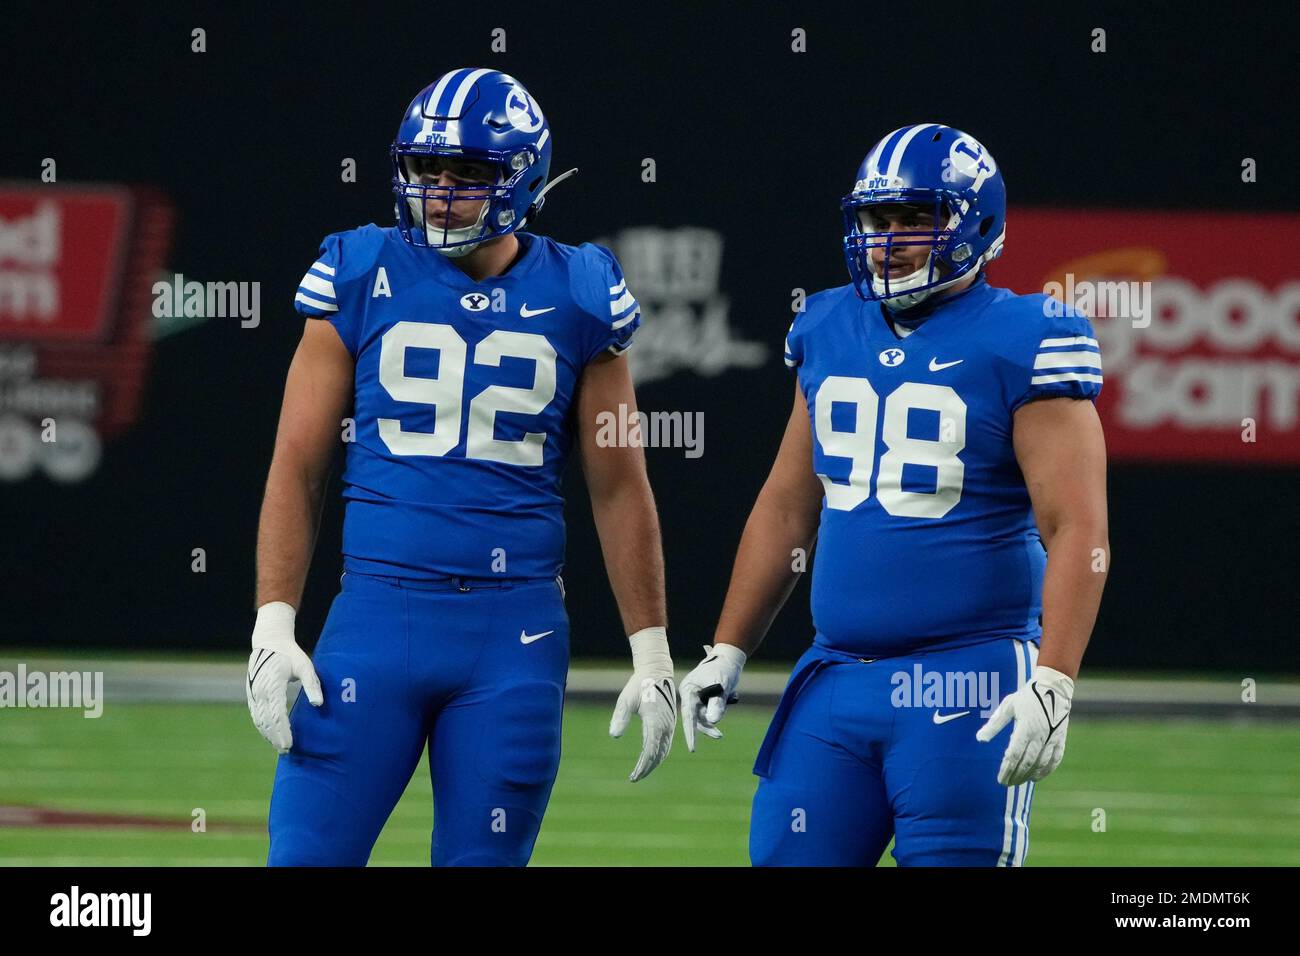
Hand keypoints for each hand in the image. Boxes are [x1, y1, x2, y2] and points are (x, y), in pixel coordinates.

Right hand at [246, 602, 322, 752]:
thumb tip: (318, 704)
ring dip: (268, 735)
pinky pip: (255, 715)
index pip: (277, 715)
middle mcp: (260, 692)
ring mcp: (253, 693)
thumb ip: (312, 684)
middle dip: (275, 737)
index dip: (283, 731)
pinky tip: (270, 735)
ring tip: (279, 747)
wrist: (269, 641)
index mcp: (273, 686)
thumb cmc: (290, 654)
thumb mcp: (305, 666)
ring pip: (258, 720)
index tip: (290, 744)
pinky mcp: (251, 694)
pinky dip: (262, 727)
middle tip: (286, 750)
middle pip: (266, 721)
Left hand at [609, 627, 675, 781]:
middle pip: (659, 755)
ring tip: (641, 772)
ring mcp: (670, 725)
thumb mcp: (626, 700)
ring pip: (664, 751)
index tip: (633, 776)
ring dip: (653, 764)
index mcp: (656, 722)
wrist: (656, 672)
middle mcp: (666, 726)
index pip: (650, 751)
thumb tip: (614, 736)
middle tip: (634, 778)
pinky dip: (659, 755)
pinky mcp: (670, 723)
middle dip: (647, 769)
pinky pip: (666, 744)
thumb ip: (620, 717)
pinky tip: (650, 759)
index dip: (642, 766)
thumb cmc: (638, 685)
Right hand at [678, 643, 745, 750]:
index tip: (693, 748)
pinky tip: (730, 696)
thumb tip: (713, 722)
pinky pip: (711, 710)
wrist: (730, 657)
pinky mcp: (705, 697)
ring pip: (705, 715)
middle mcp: (690, 694)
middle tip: (719, 736)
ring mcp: (697, 696)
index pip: (688, 715)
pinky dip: (720, 708)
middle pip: (696, 718)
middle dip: (708, 727)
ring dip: (717, 715)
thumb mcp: (722, 686)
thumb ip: (716, 704)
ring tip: (727, 708)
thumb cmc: (724, 669)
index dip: (691, 733)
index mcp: (688, 689)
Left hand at [976, 665, 1073, 785]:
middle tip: (1007, 784)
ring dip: (1029, 775)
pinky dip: (1046, 771)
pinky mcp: (1060, 739)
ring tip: (1019, 782)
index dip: (1007, 769)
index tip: (1000, 779)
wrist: (1053, 689)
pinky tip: (1036, 777)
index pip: (1014, 754)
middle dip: (1016, 775)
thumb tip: (980, 739)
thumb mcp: (1008, 706)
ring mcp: (1052, 738)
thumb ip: (994, 724)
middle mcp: (1040, 735)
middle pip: (1026, 762)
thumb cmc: (1027, 696)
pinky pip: (1055, 759)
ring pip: (1041, 764)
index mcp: (1025, 727)